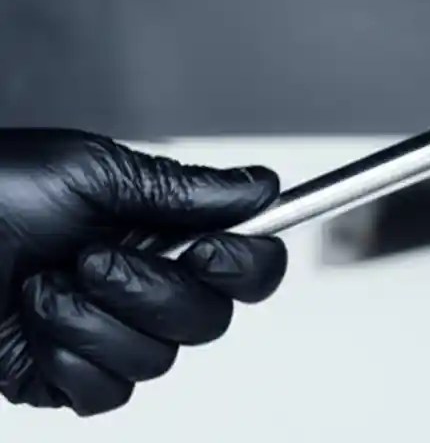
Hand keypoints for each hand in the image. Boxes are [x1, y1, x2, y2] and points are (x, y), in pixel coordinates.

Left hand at [0, 129, 287, 415]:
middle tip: (92, 260)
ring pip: (156, 359)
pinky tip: (32, 321)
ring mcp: (110, 335)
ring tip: (44, 283)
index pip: (250, 264)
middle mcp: (148, 286)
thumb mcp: (92, 173)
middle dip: (151, 292)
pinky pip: (105, 392)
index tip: (203, 250)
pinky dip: (66, 355)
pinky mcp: (67, 377)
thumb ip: (183, 189)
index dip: (245, 265)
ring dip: (93, 320)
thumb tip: (262, 187)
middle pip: (211, 321)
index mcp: (164, 232)